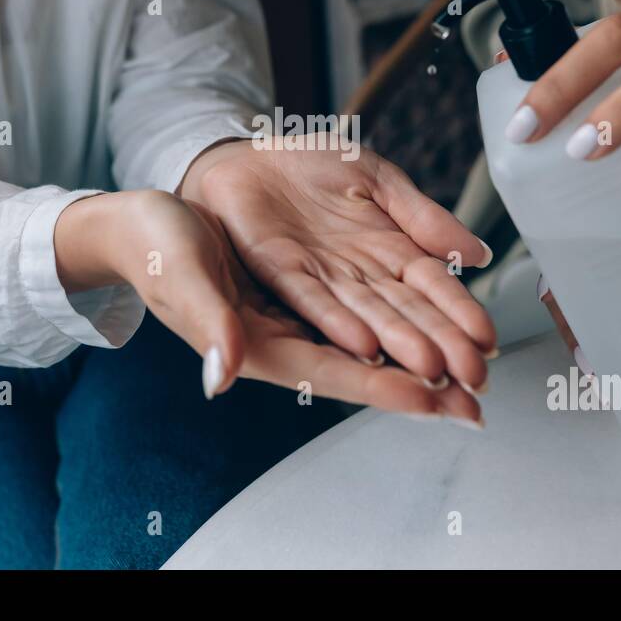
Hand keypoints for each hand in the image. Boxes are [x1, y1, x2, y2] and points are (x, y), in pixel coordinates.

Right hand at [54, 190, 483, 422]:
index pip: (334, 373)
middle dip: (423, 382)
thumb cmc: (152, 248)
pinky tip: (431, 318)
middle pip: (367, 366)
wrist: (139, 222)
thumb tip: (223, 376)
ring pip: (373, 337)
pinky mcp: (301, 290)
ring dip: (423, 350)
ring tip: (473, 361)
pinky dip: (398, 315)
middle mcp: (283, 339)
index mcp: (255, 346)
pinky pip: (360, 307)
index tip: (438, 399)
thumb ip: (206, 325)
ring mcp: (295, 316)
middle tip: (481, 395)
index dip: (386, 388)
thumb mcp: (179, 277)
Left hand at [181, 137, 495, 396]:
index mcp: (391, 251)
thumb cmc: (312, 166)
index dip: (461, 315)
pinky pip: (312, 299)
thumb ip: (425, 217)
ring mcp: (322, 276)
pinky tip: (364, 345)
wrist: (250, 151)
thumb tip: (479, 255)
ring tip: (431, 372)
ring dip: (399, 345)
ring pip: (368, 316)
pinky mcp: (281, 270)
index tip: (488, 344)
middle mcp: (361, 274)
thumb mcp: (379, 179)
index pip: (434, 288)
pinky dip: (338, 322)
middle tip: (473, 380)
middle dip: (442, 347)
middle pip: (408, 313)